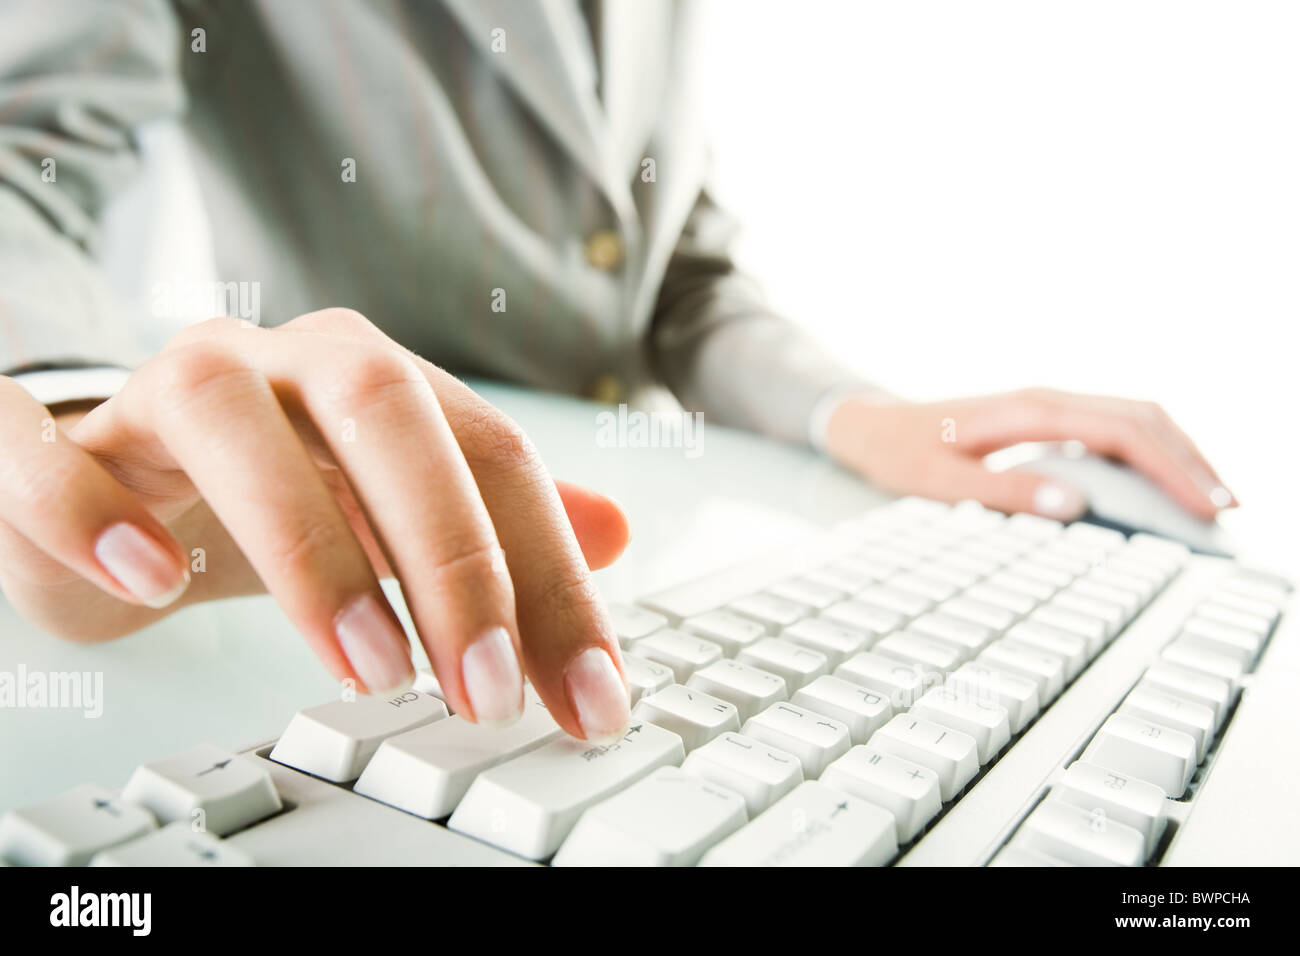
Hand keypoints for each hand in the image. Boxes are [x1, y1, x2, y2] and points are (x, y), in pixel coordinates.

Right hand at [0, 309, 633, 740]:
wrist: (115, 483)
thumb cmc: (270, 499)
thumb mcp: (390, 512)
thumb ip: (499, 523)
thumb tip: (619, 533)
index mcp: (377, 382)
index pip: (493, 456)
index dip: (553, 577)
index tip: (589, 699)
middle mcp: (282, 364)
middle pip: (386, 411)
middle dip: (453, 555)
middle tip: (486, 690)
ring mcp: (164, 389)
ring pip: (230, 417)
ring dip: (306, 548)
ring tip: (366, 667)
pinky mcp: (60, 439)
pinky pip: (52, 454)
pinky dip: (94, 512)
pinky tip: (153, 581)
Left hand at [824, 387, 1234, 520]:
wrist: (873, 426)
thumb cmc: (903, 454)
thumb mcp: (941, 482)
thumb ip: (1006, 492)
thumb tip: (1076, 504)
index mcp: (1029, 410)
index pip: (1122, 433)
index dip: (1171, 469)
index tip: (1203, 506)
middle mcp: (1047, 399)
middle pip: (1143, 416)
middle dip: (1191, 459)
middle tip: (1227, 507)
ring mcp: (1049, 406)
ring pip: (1133, 418)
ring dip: (1175, 453)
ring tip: (1208, 499)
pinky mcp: (1046, 420)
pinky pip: (1112, 429)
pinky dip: (1147, 453)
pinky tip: (1161, 486)